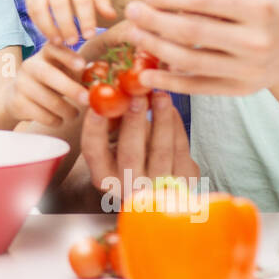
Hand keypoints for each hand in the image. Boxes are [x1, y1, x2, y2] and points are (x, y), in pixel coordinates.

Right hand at [7, 43, 89, 126]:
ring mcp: (21, 83)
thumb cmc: (51, 83)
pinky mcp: (17, 102)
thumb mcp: (63, 72)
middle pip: (48, 75)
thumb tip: (104, 75)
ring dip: (66, 110)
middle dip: (70, 88)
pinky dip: (55, 120)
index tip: (82, 65)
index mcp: (45, 54)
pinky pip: (40, 114)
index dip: (68, 56)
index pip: (54, 49)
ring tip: (75, 115)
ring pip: (46, 99)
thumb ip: (80, 71)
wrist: (17, 97)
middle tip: (87, 100)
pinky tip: (60, 120)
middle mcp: (30, 65)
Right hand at [25, 0, 119, 45]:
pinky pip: (30, 6)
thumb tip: (110, 17)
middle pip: (58, 4)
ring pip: (39, 7)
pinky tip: (48, 33)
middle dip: (66, 26)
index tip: (89, 36)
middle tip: (74, 42)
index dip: (85, 19)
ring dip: (48, 28)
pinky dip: (38, 23)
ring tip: (59, 42)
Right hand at [81, 89, 197, 195]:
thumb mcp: (113, 141)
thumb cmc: (127, 155)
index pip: (94, 151)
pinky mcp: (185, 181)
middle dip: (134, 121)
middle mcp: (129, 187)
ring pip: (161, 151)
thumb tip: (116, 92)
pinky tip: (171, 108)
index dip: (94, 128)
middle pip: (130, 153)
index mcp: (103, 177)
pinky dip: (176, 125)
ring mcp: (159, 187)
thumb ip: (112, 121)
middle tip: (137, 95)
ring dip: (161, 119)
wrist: (155, 184)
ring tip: (160, 95)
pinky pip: (181, 149)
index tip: (98, 104)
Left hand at [123, 0, 278, 95]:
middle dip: (154, 21)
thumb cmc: (266, 12)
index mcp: (258, 9)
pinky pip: (198, 87)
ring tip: (134, 36)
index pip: (203, 0)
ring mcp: (249, 69)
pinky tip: (146, 74)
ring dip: (154, 48)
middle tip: (131, 12)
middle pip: (191, 32)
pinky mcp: (242, 89)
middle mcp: (255, 40)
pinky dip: (169, 82)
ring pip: (190, 60)